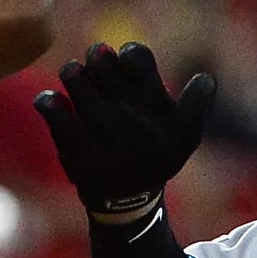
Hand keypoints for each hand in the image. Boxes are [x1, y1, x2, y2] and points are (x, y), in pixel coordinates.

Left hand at [33, 42, 215, 218]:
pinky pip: (56, 115)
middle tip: (95, 57)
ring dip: (73, 74)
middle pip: (104, 68)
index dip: (130, 54)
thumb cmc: (157, 154)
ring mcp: (101, 137)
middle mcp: (131, 122)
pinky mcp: (75, 153)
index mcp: (159, 111)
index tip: (125, 56)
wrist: (127, 203)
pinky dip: (49, 102)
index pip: (142, 64)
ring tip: (73, 73)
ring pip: (78, 85)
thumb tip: (207, 80)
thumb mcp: (186, 135)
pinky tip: (50, 101)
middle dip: (97, 58)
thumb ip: (197, 104)